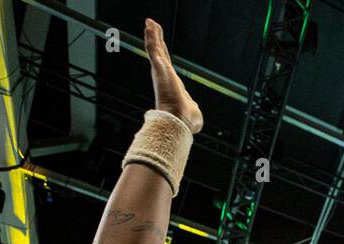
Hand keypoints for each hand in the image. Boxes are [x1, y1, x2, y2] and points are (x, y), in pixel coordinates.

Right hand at [145, 18, 202, 132]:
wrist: (178, 120)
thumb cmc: (186, 120)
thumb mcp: (194, 111)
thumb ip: (192, 105)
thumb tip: (193, 107)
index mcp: (172, 85)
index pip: (167, 67)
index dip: (164, 57)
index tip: (161, 48)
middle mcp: (165, 76)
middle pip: (160, 54)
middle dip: (156, 40)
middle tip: (152, 27)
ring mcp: (161, 71)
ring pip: (155, 48)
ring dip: (152, 34)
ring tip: (150, 22)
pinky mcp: (159, 67)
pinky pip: (153, 47)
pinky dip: (151, 36)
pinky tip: (149, 24)